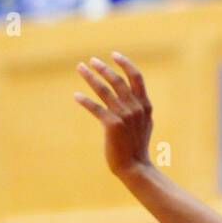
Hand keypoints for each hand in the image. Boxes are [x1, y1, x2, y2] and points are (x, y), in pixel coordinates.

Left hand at [74, 52, 154, 180]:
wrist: (135, 167)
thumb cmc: (137, 147)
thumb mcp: (145, 124)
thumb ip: (139, 107)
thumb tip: (133, 94)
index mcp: (145, 105)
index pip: (136, 77)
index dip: (125, 64)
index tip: (114, 55)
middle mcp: (135, 108)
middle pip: (117, 81)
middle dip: (103, 68)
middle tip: (91, 61)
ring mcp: (124, 116)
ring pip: (104, 91)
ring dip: (90, 77)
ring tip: (80, 68)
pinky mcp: (112, 125)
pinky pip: (96, 108)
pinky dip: (85, 101)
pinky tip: (76, 96)